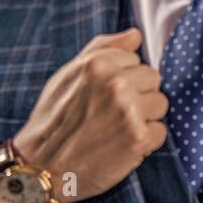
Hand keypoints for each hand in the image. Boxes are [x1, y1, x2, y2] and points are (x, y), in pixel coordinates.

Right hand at [12, 28, 168, 202]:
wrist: (42, 167)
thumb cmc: (53, 120)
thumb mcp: (68, 75)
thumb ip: (102, 49)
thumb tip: (135, 35)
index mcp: (97, 64)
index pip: (136, 59)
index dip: (123, 78)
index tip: (104, 95)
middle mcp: (116, 84)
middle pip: (153, 79)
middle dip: (138, 95)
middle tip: (111, 114)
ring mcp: (129, 112)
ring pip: (161, 104)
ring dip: (145, 117)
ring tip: (117, 128)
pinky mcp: (139, 139)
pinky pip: (160, 131)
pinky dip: (145, 141)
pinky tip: (121, 144)